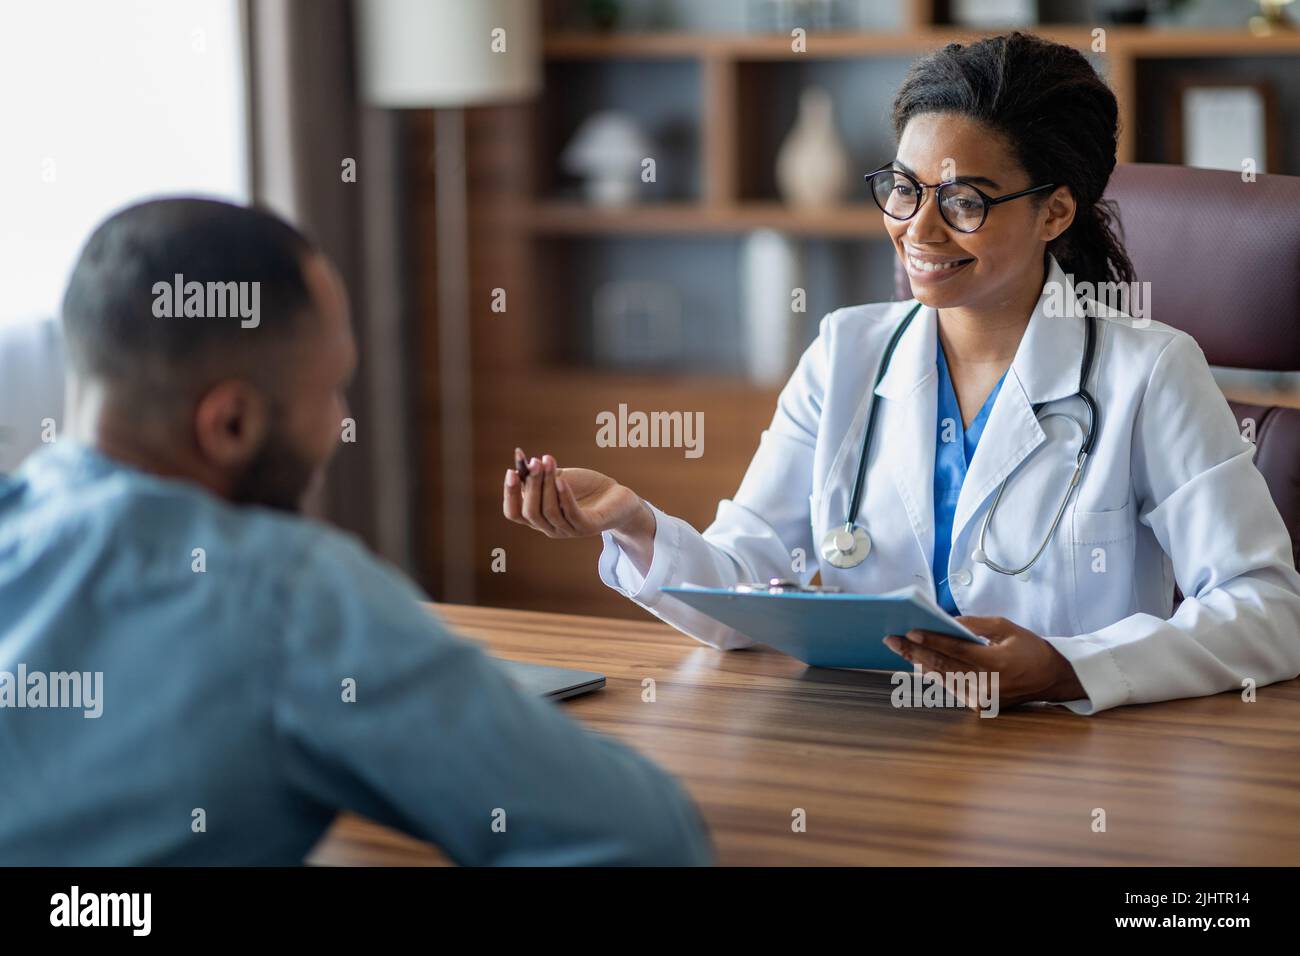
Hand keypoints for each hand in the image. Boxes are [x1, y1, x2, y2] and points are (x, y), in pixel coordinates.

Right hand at [502, 449, 645, 538]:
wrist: (616, 497)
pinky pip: (572, 514)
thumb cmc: (585, 487)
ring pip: (548, 511)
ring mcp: (568, 530)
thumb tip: (522, 461)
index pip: (514, 513)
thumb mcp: (558, 477)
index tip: (511, 471)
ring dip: (546, 484)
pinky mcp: (588, 528)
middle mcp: (550, 528)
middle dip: (531, 485)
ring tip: (548, 461)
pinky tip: (561, 479)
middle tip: (535, 462)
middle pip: (530, 512)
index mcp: (539, 517)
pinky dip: (564, 496)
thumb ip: (541, 474)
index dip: (510, 494)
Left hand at [882, 615, 1087, 711]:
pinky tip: (918, 661)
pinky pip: (950, 687)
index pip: (956, 651)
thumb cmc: (1028, 648)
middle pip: (943, 666)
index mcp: (997, 663)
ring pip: (942, 678)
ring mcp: (982, 699)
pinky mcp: (979, 706)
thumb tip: (945, 621)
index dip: (932, 640)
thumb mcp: (1006, 627)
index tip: (910, 631)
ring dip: (918, 662)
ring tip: (899, 648)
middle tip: (891, 639)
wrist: (1051, 678)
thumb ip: (975, 625)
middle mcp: (987, 684)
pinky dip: (933, 673)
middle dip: (913, 651)